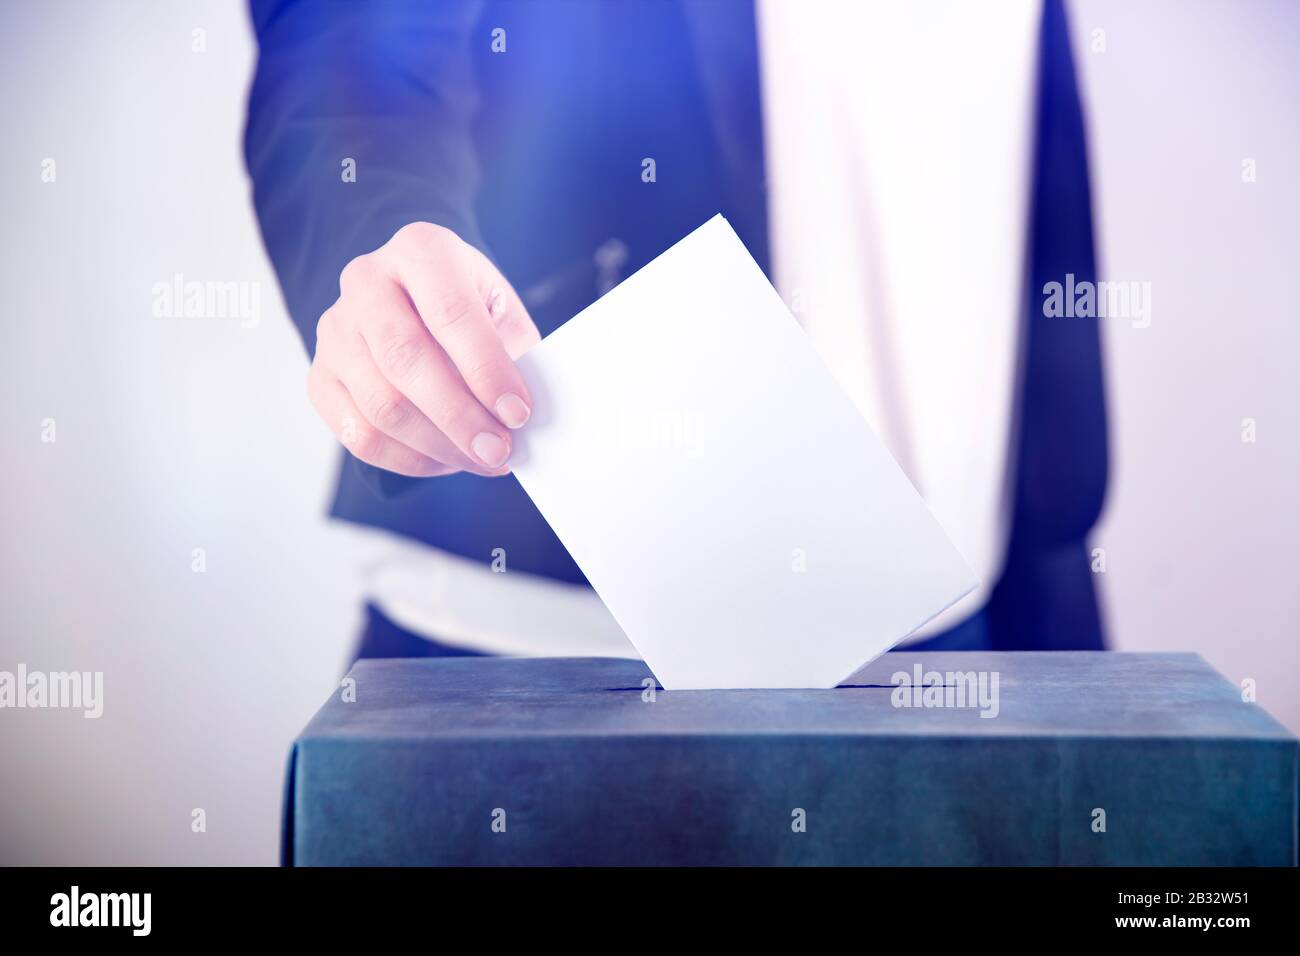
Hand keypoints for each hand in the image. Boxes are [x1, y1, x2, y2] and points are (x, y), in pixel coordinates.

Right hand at [308, 223, 539, 476]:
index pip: (449, 312)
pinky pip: (358, 434)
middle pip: (405, 360)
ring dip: (437, 446)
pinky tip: (445, 461)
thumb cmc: (470, 307)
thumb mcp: (501, 309)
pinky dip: (407, 460)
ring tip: (480, 460)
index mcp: (420, 250)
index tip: (517, 413)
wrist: (417, 298)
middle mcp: (366, 281)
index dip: (485, 369)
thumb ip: (514, 352)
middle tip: (497, 451)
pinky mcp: (320, 376)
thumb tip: (517, 418)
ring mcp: (335, 329)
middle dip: (459, 416)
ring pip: (380, 405)